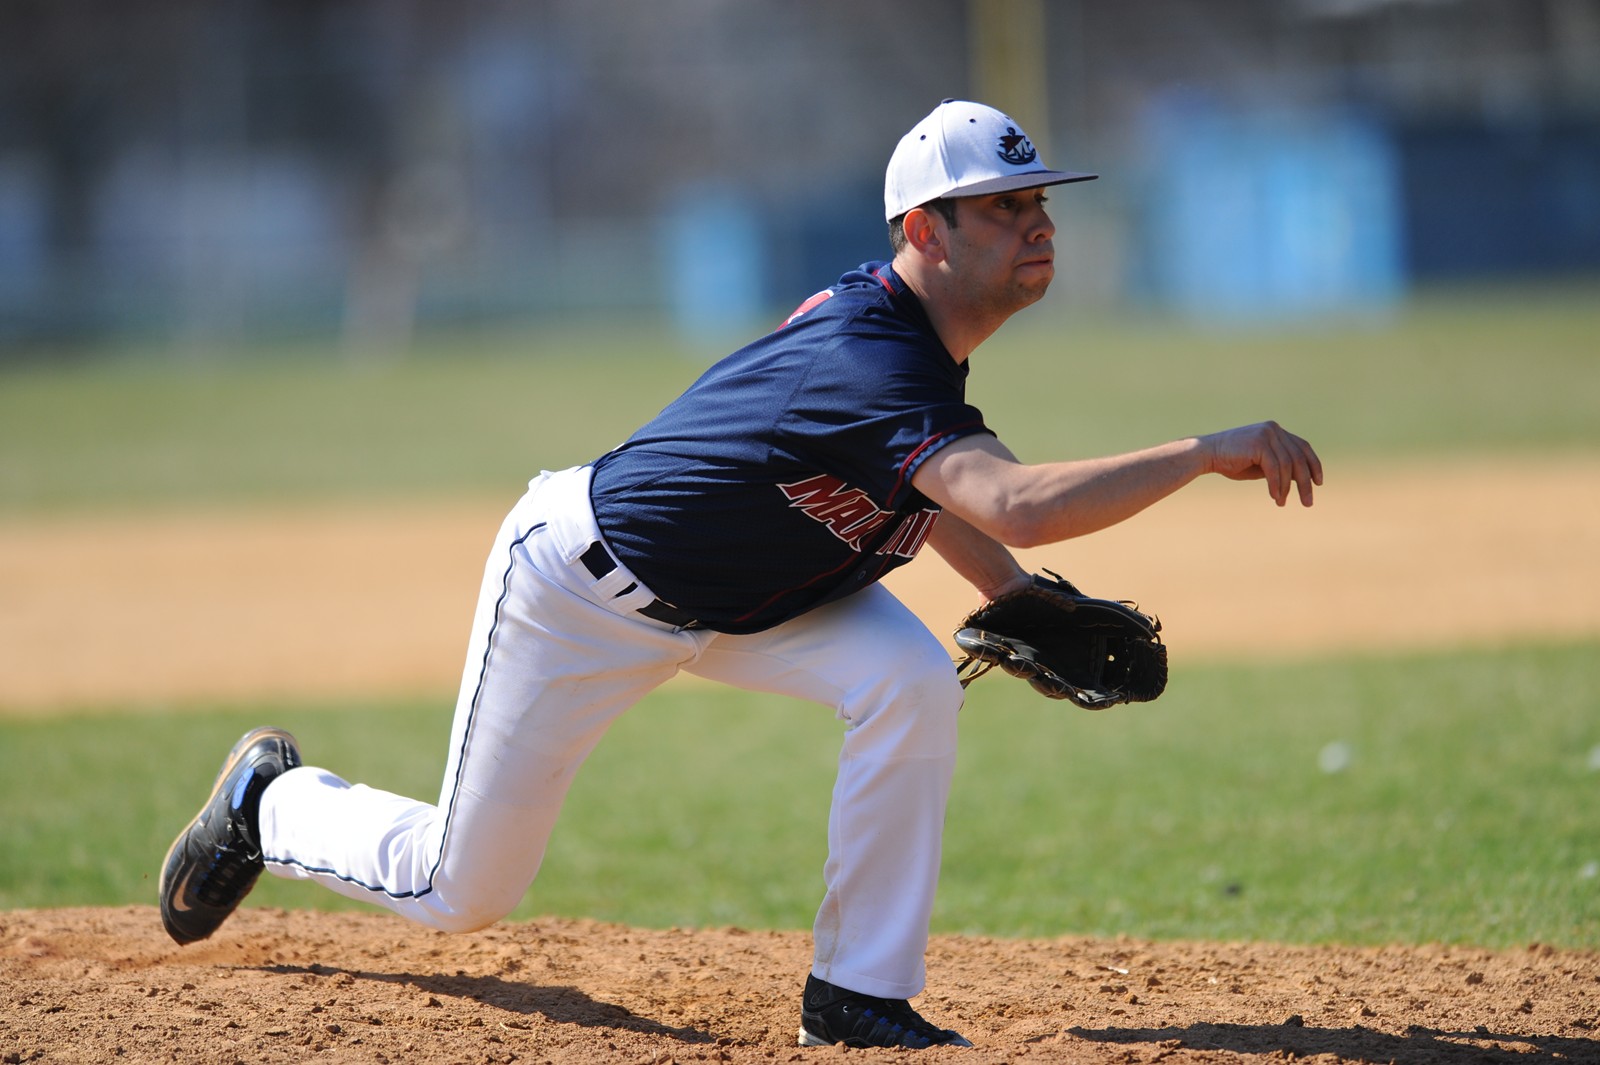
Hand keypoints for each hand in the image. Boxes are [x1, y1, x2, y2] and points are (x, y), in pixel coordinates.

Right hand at [1199, 422, 1322, 506]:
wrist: (1204, 454)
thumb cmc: (1230, 461)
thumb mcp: (1260, 465)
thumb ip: (1279, 467)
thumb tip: (1300, 480)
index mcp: (1275, 431)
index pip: (1302, 447)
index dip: (1314, 465)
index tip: (1318, 483)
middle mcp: (1274, 429)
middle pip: (1299, 457)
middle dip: (1305, 482)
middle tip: (1308, 502)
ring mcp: (1267, 434)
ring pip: (1288, 465)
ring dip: (1287, 487)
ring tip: (1283, 502)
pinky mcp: (1259, 443)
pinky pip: (1275, 468)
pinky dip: (1277, 485)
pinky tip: (1275, 497)